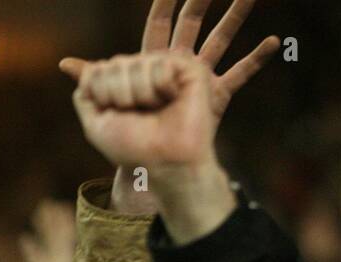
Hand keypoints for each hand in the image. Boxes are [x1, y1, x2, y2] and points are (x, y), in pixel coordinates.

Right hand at [20, 199, 75, 261]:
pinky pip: (34, 261)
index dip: (67, 220)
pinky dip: (31, 250)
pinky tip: (25, 239)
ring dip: (44, 228)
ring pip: (48, 244)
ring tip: (41, 211)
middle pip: (60, 235)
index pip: (70, 235)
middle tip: (51, 203)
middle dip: (56, 219)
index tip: (63, 205)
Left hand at [62, 0, 278, 214]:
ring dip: (235, 14)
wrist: (157, 166)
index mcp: (150, 63)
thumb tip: (66, 64)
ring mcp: (199, 74)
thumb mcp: (99, 114)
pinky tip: (274, 42)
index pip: (158, 24)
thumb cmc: (128, 144)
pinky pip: (240, 72)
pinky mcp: (217, 90)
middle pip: (189, 21)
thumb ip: (88, 85)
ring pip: (220, 37)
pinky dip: (257, 57)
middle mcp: (177, 62)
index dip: (164, 3)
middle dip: (198, 0)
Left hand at [73, 53, 235, 243]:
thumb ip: (84, 94)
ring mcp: (166, 67)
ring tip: (157, 109)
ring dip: (141, 94)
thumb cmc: (133, 149)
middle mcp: (143, 71)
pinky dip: (160, 87)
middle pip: (114, 65)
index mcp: (123, 82)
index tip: (117, 117)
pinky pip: (160, 64)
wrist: (164, 163)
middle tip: (139, 115)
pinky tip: (172, 99)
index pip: (96, 71)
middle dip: (119, 95)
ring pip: (137, 63)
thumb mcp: (96, 125)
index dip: (101, 96)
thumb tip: (68, 65)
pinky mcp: (189, 67)